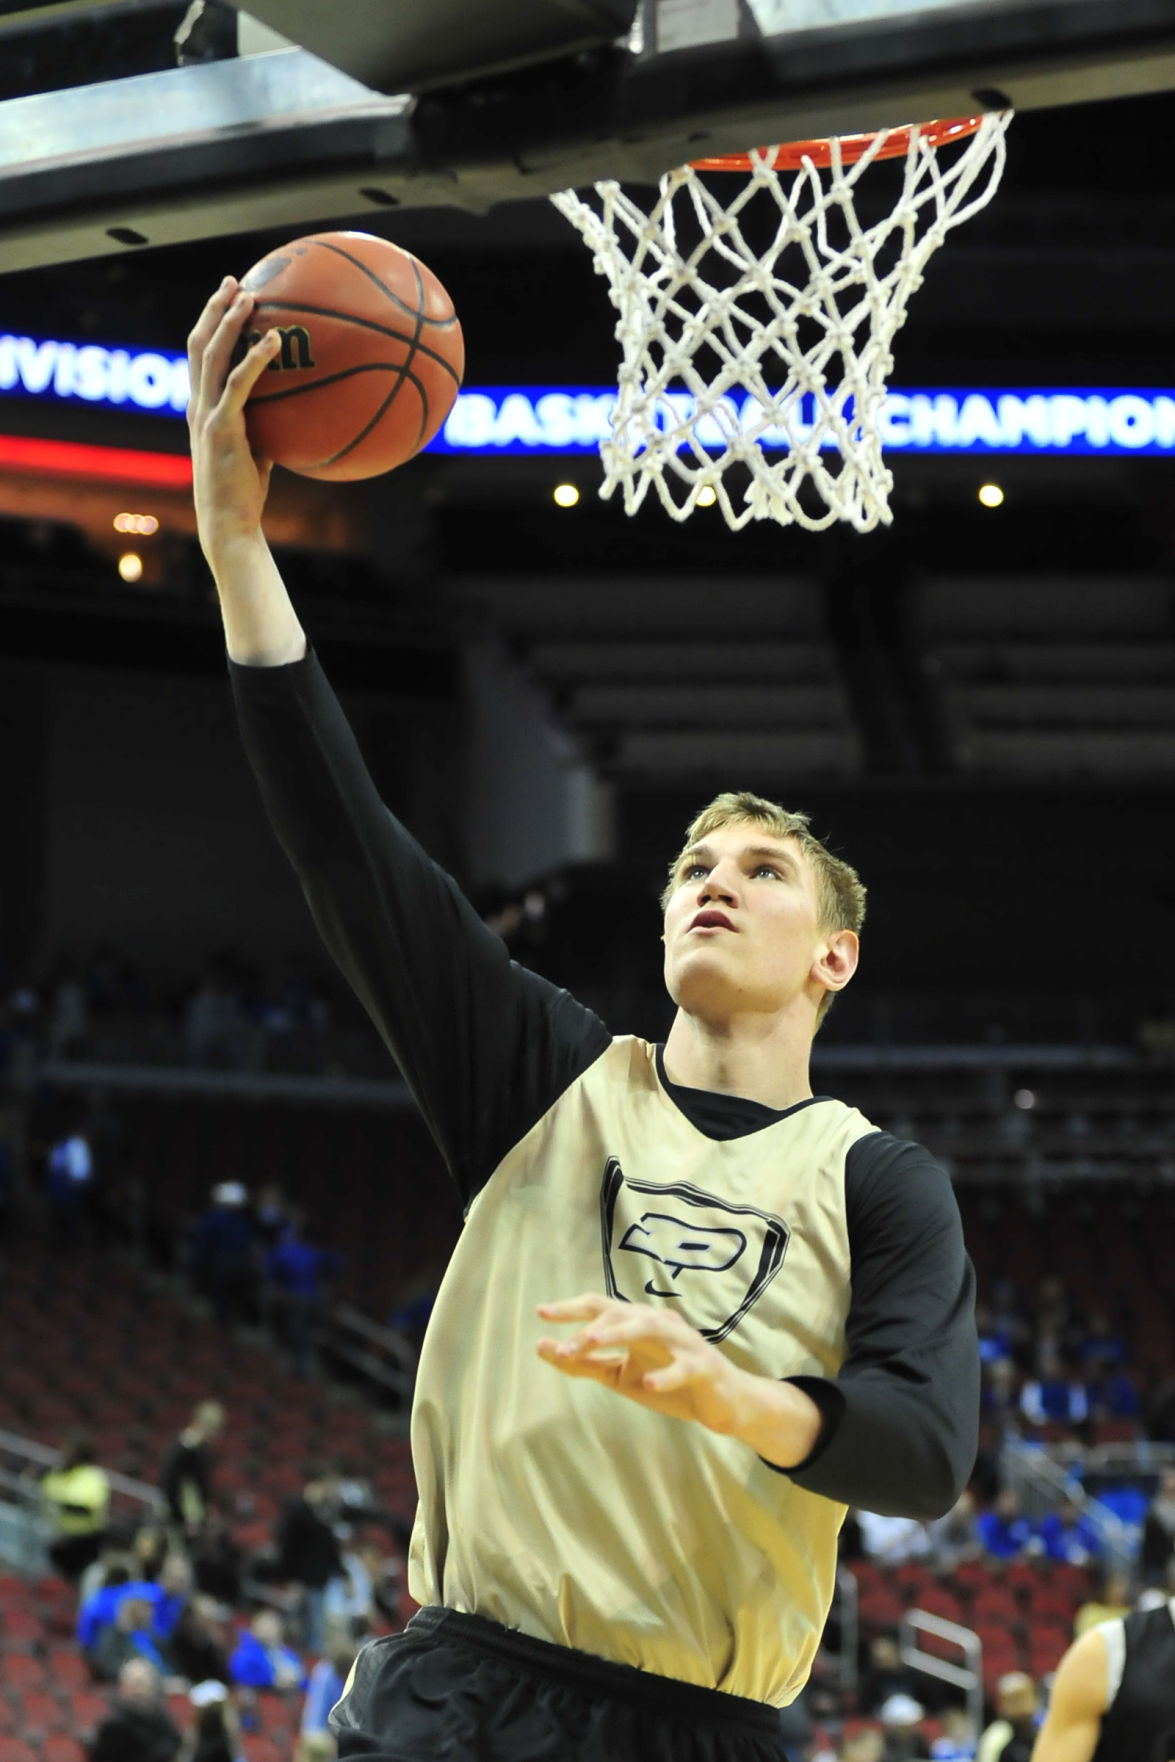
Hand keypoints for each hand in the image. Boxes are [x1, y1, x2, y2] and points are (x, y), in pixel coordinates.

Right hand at [186, 275, 280, 562]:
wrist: (228, 521)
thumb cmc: (244, 492)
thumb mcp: (256, 449)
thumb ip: (265, 425)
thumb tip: (298, 409)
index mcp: (202, 407)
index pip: (200, 356)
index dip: (209, 324)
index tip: (227, 298)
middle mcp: (197, 404)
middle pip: (198, 343)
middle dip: (214, 308)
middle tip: (233, 281)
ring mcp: (206, 414)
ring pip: (210, 354)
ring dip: (228, 321)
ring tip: (248, 295)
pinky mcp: (220, 427)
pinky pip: (238, 383)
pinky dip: (254, 357)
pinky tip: (274, 340)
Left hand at [536, 1292, 754, 1435]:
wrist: (722, 1402)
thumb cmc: (666, 1381)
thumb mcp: (619, 1375)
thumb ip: (583, 1362)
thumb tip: (542, 1347)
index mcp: (637, 1323)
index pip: (600, 1307)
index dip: (570, 1308)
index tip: (541, 1312)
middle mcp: (658, 1323)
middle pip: (621, 1314)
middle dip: (591, 1329)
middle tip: (566, 1349)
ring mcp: (683, 1342)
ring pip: (650, 1328)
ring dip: (619, 1335)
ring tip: (593, 1343)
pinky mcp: (703, 1366)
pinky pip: (683, 1367)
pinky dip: (666, 1375)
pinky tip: (650, 1385)